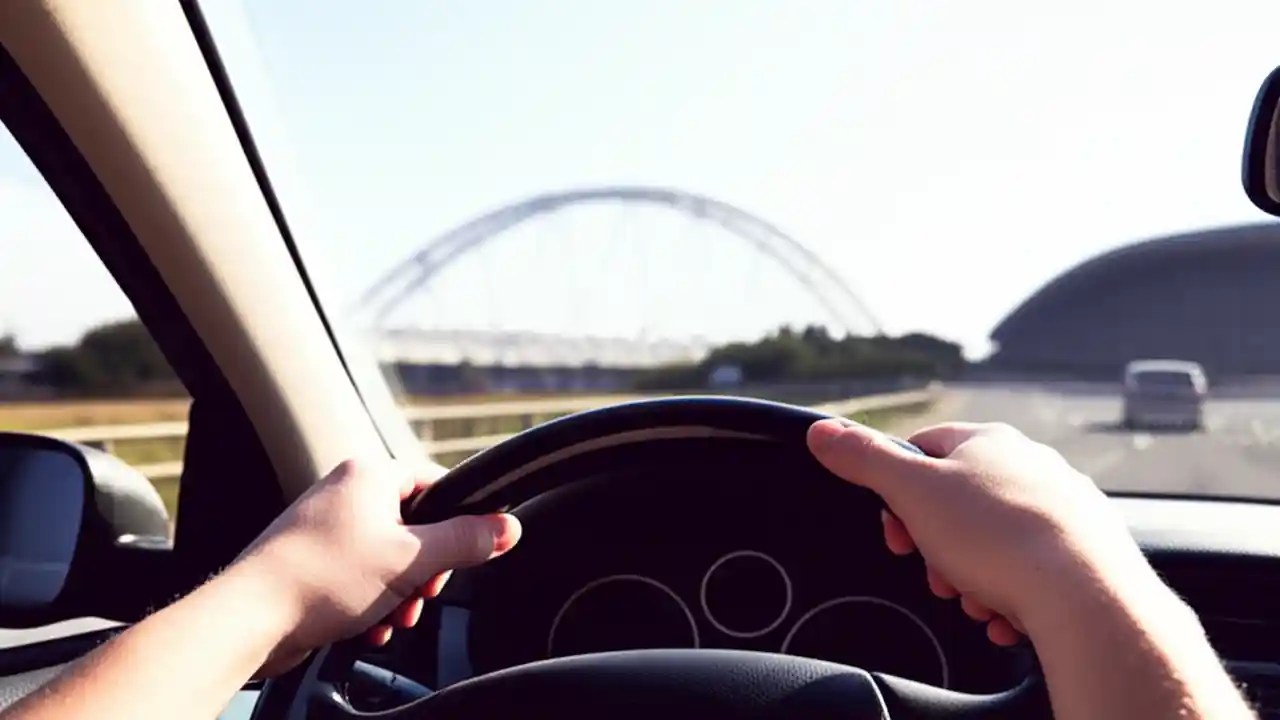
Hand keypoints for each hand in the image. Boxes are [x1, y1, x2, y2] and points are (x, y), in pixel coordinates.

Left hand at [231, 458, 521, 675]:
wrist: (252, 617)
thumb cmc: (323, 577)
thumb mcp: (413, 560)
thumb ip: (467, 541)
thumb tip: (509, 527)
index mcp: (371, 473)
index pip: (436, 483)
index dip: (457, 520)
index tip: (467, 552)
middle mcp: (346, 490)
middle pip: (414, 525)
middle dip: (425, 570)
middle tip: (422, 594)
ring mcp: (325, 525)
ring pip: (388, 557)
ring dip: (400, 593)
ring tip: (393, 617)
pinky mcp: (310, 558)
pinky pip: (359, 575)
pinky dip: (372, 601)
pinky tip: (369, 626)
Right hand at [807, 420, 1148, 645]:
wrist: (1086, 595)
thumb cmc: (998, 537)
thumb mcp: (912, 491)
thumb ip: (864, 459)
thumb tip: (821, 431)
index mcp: (989, 441)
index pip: (924, 448)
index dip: (897, 491)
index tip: (894, 529)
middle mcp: (1032, 466)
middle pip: (959, 502)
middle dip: (937, 545)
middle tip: (935, 573)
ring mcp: (1064, 507)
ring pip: (995, 541)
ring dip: (972, 576)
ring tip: (975, 600)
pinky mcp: (1088, 551)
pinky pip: (1033, 571)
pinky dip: (1012, 595)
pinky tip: (1006, 614)